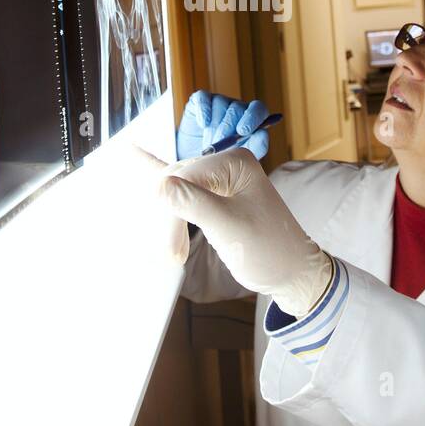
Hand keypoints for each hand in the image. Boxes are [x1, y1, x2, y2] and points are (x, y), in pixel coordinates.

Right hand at [159, 148, 331, 317]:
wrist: (292, 273)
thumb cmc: (268, 250)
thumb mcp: (229, 228)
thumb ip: (193, 204)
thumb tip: (158, 185)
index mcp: (235, 161)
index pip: (185, 178)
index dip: (173, 214)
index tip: (173, 252)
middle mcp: (226, 164)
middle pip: (176, 182)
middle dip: (170, 219)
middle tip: (172, 255)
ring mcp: (219, 179)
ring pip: (174, 191)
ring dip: (169, 220)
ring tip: (172, 252)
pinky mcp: (213, 196)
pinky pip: (181, 185)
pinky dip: (158, 176)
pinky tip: (132, 153)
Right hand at [175, 90, 271, 159]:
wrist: (197, 161)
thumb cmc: (223, 159)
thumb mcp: (241, 157)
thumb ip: (256, 146)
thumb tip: (263, 134)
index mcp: (251, 118)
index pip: (258, 109)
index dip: (253, 116)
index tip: (243, 130)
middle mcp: (236, 107)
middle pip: (237, 108)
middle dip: (229, 126)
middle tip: (221, 142)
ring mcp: (218, 102)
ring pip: (220, 103)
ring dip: (215, 124)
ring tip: (209, 143)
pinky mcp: (200, 100)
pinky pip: (203, 98)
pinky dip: (203, 111)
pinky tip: (203, 124)